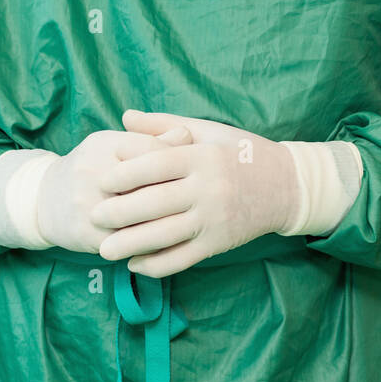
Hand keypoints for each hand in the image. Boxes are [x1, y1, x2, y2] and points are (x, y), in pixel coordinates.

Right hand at [37, 126, 191, 254]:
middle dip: (177, 194)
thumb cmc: (91, 167)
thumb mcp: (114, 145)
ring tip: (190, 222)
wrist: (43, 199)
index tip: (194, 171)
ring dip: (168, 222)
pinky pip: (128, 242)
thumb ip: (150, 139)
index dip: (178, 161)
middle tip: (200, 200)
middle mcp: (94, 172)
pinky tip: (170, 242)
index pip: (152, 150)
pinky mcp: (88, 235)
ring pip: (140, 217)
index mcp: (104, 145)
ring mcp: (89, 205)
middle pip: (148, 184)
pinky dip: (151, 244)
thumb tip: (188, 135)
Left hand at [93, 110, 304, 275]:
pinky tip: (135, 263)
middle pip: (156, 202)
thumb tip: (125, 117)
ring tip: (104, 250)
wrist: (286, 186)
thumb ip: (164, 125)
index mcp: (203, 157)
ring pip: (166, 235)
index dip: (126, 173)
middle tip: (94, 216)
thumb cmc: (241, 152)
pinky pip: (183, 258)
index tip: (102, 181)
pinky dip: (157, 264)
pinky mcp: (219, 243)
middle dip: (121, 212)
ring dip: (132, 245)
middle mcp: (208, 188)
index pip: (158, 164)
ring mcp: (214, 219)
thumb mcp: (207, 130)